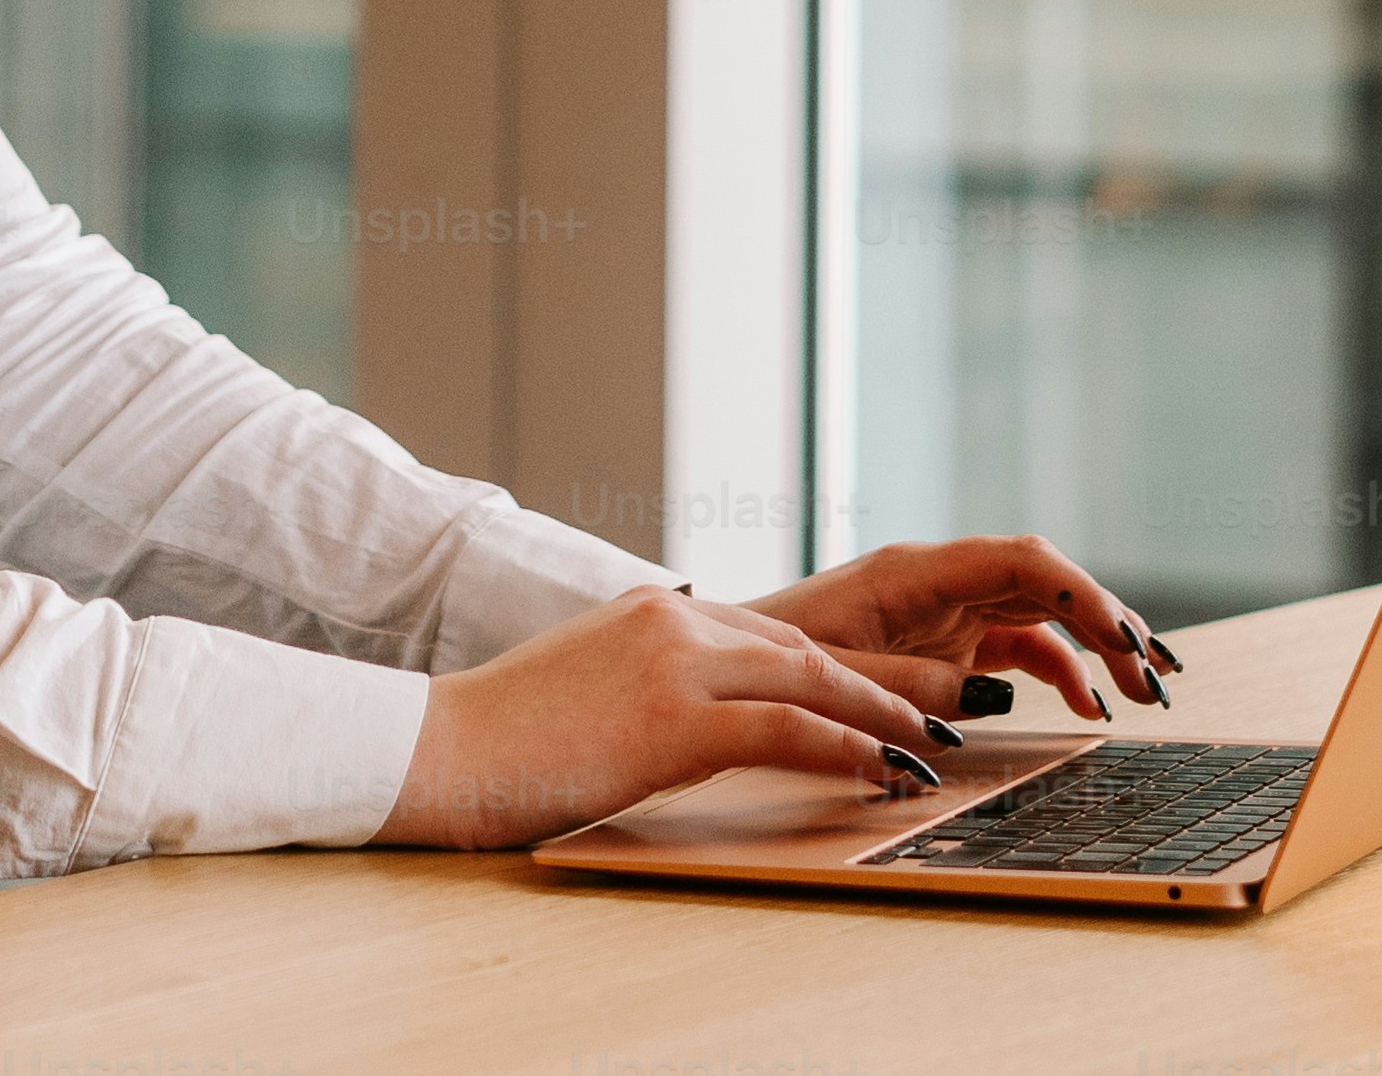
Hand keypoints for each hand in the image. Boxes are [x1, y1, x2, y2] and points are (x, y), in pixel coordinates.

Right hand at [376, 583, 952, 847]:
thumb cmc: (501, 736)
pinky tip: (884, 770)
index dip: (840, 668)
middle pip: (808, 649)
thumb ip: (646, 681)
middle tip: (944, 711)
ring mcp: (674, 665)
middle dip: (884, 683)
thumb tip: (691, 711)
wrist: (438, 748)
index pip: (772, 636)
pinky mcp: (671, 720)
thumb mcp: (586, 685)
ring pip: (811, 680)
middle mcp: (674, 620)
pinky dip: (846, 747)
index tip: (888, 694)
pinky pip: (783, 731)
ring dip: (885, 715)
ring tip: (936, 746)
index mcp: (655, 612)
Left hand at [749, 532, 1171, 721]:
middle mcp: (940, 579)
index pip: (1019, 561)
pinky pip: (1018, 645)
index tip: (1124, 638)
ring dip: (1096, 648)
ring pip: (1042, 614)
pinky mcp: (945, 640)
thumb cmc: (770, 662)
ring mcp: (946, 608)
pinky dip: (1058, 670)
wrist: (729, 664)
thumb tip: (990, 693)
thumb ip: (912, 685)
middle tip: (1156, 672)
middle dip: (1108, 621)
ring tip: (1144, 692)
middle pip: (1044, 584)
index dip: (1079, 594)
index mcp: (914, 571)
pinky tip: (1087, 705)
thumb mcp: (836, 678)